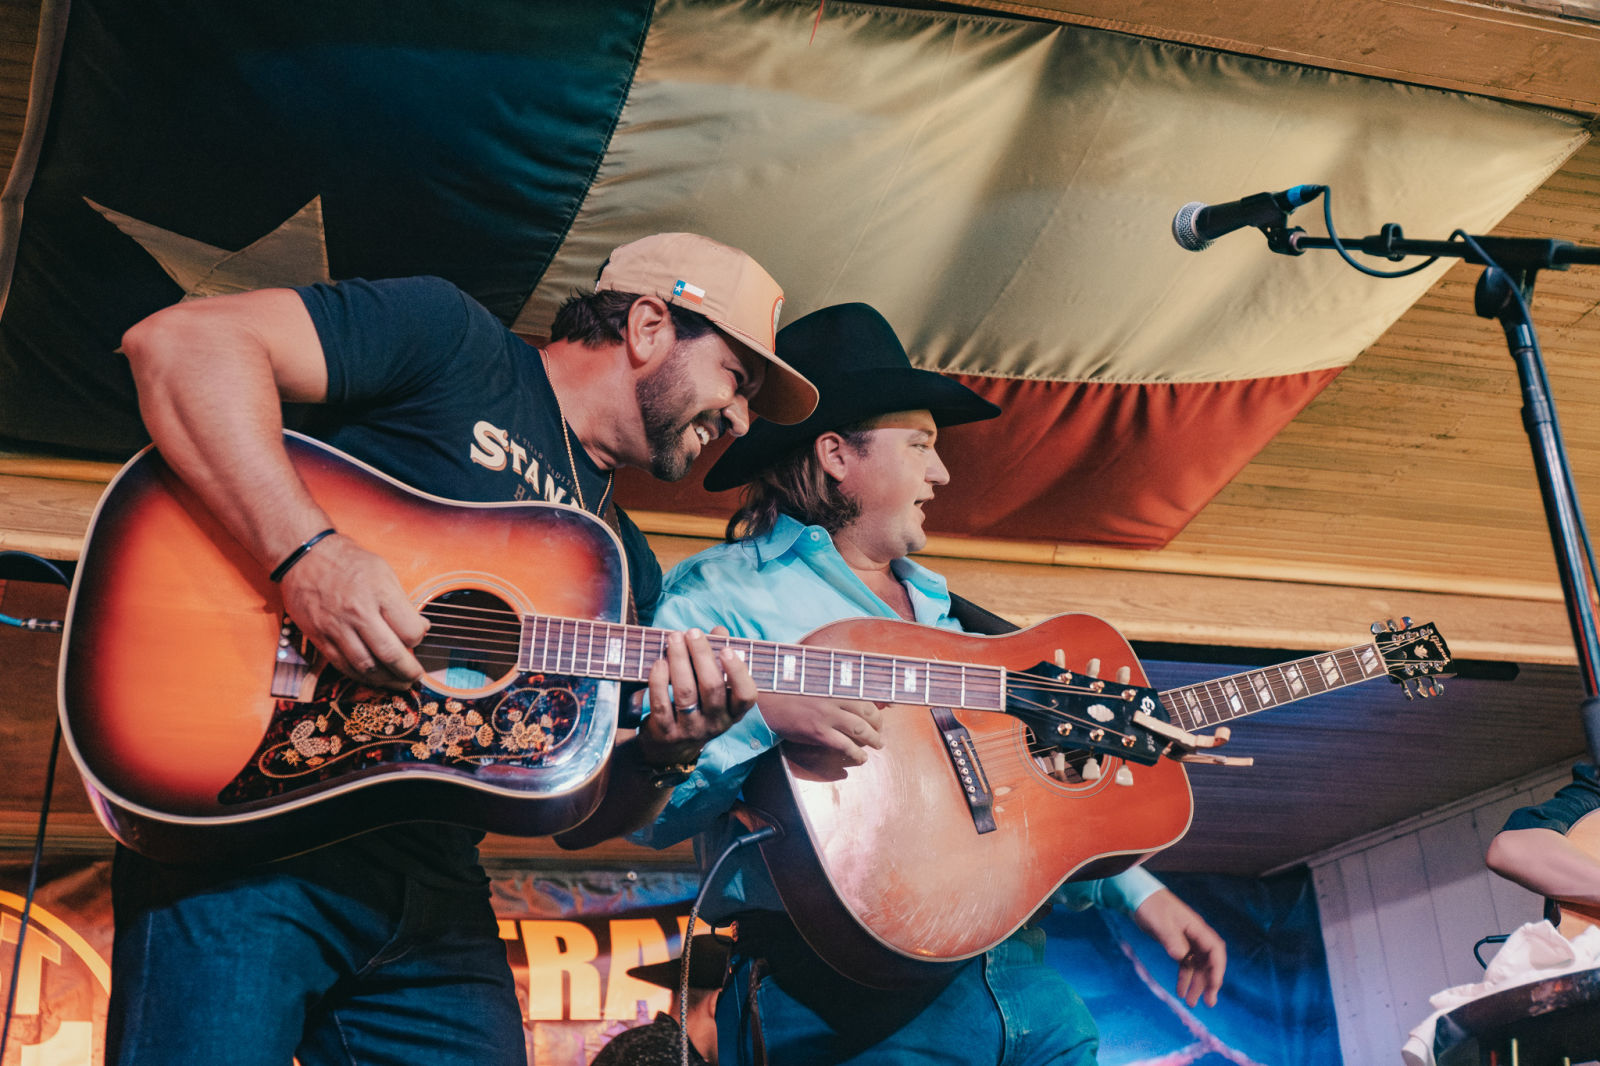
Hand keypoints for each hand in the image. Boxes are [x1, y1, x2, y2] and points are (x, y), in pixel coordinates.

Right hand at [279, 534, 427, 689]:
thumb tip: (421, 629)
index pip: (409, 631)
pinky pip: (342, 665)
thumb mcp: (384, 572)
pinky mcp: (319, 637)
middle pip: (389, 654)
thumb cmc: (349, 562)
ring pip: (365, 666)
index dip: (418, 640)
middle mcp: (358, 613)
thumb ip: (402, 603)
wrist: (305, 556)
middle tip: (415, 677)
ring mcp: (336, 628)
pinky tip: (373, 678)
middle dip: (407, 671)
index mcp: (379, 594)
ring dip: (385, 680)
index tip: (418, 638)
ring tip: (398, 683)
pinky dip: (360, 676)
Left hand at [637, 627, 757, 765]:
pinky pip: (662, 704)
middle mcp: (716, 723)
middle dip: (701, 655)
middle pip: (712, 687)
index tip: (726, 650)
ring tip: (674, 639)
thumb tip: (719, 631)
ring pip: (686, 692)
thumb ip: (719, 657)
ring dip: (679, 661)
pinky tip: (659, 662)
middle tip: (692, 633)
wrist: (671, 746)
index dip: (738, 673)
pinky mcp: (666, 733)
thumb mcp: (714, 686)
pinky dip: (659, 680)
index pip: (746, 696)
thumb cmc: (698, 704)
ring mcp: (691, 729)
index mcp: (734, 711)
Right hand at [756, 691, 884, 764]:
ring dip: (873, 740)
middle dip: (878, 724)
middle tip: (880, 731)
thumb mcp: (814, 678)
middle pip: (868, 712)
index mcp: (835, 683)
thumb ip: (834, 682)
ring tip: (878, 744)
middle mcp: (834, 697)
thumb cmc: (789, 688)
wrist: (766, 702)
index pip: (866, 694)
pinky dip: (857, 753)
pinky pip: (845, 746)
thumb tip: (855, 691)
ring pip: (860, 730)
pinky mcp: (819, 732)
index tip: (886, 710)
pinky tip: (861, 758)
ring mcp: (827, 715)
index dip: (879, 705)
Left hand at [1132, 888, 1226, 1007]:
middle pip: (1209, 962)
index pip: (1215, 951)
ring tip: (1191, 1003)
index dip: (1217, 970)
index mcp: (1196, 928)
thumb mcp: (1160, 922)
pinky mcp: (1177, 944)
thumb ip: (1171, 939)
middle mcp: (1196, 935)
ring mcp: (1187, 940)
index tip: (1213, 987)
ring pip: (1197, 966)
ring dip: (1195, 984)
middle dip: (1209, 983)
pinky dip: (1184, 978)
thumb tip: (1181, 957)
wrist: (1137, 896)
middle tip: (1208, 1003)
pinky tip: (1180, 991)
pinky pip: (1185, 964)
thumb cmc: (1151, 905)